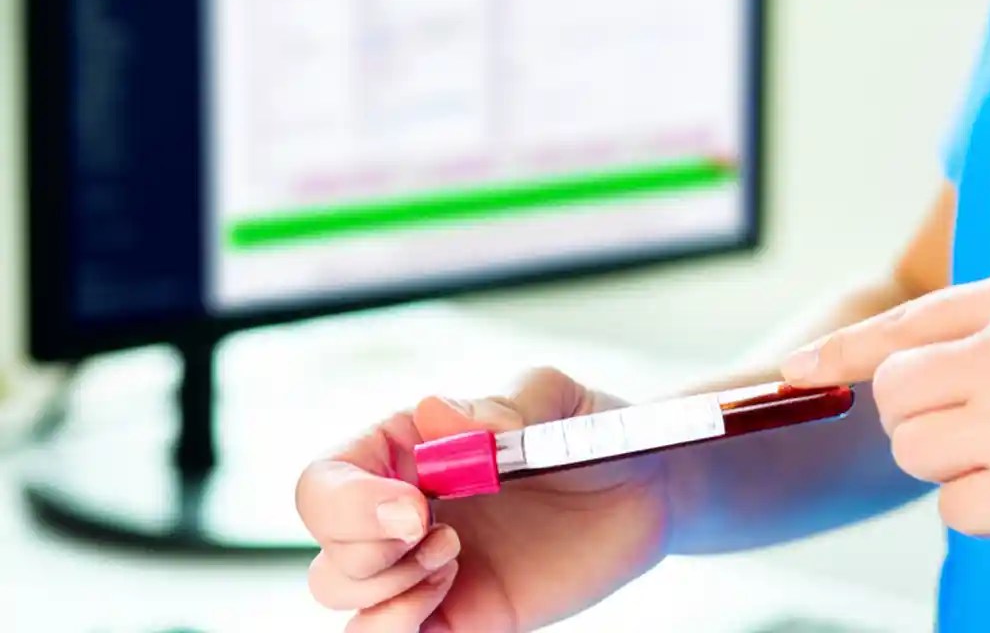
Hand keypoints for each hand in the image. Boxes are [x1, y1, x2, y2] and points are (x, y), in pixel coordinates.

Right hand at [296, 368, 669, 631]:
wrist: (644, 491)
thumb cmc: (589, 434)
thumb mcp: (555, 399)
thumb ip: (501, 404)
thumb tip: (439, 416)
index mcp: (406, 449)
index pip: (325, 480)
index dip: (348, 502)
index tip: (414, 509)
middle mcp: (400, 508)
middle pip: (327, 544)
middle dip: (368, 548)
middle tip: (443, 533)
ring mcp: (423, 565)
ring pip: (341, 594)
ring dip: (384, 588)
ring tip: (454, 556)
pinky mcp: (457, 612)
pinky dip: (392, 627)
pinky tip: (447, 589)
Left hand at [782, 265, 989, 561]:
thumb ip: (976, 331)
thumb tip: (879, 367)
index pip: (901, 323)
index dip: (838, 353)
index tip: (795, 371)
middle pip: (894, 396)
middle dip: (921, 420)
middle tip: (983, 428)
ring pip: (915, 453)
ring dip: (956, 466)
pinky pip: (954, 507)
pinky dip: (987, 508)